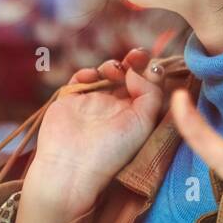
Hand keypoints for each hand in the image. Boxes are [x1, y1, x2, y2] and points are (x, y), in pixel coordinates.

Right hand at [15, 49, 167, 222]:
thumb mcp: (143, 122)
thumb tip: (140, 69)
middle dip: (133, 62)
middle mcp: (115, 109)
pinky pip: (79, 79)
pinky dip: (86, 72)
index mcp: (136, 115)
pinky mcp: (71, 100)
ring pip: (104, 74)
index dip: (150, 71)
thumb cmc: (111, 150)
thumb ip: (150, 92)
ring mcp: (92, 103)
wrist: (71, 166)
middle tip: (135, 55)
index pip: (147, 86)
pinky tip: (91, 76)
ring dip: (111, 66)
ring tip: (113, 70)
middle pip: (127, 76)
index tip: (151, 64)